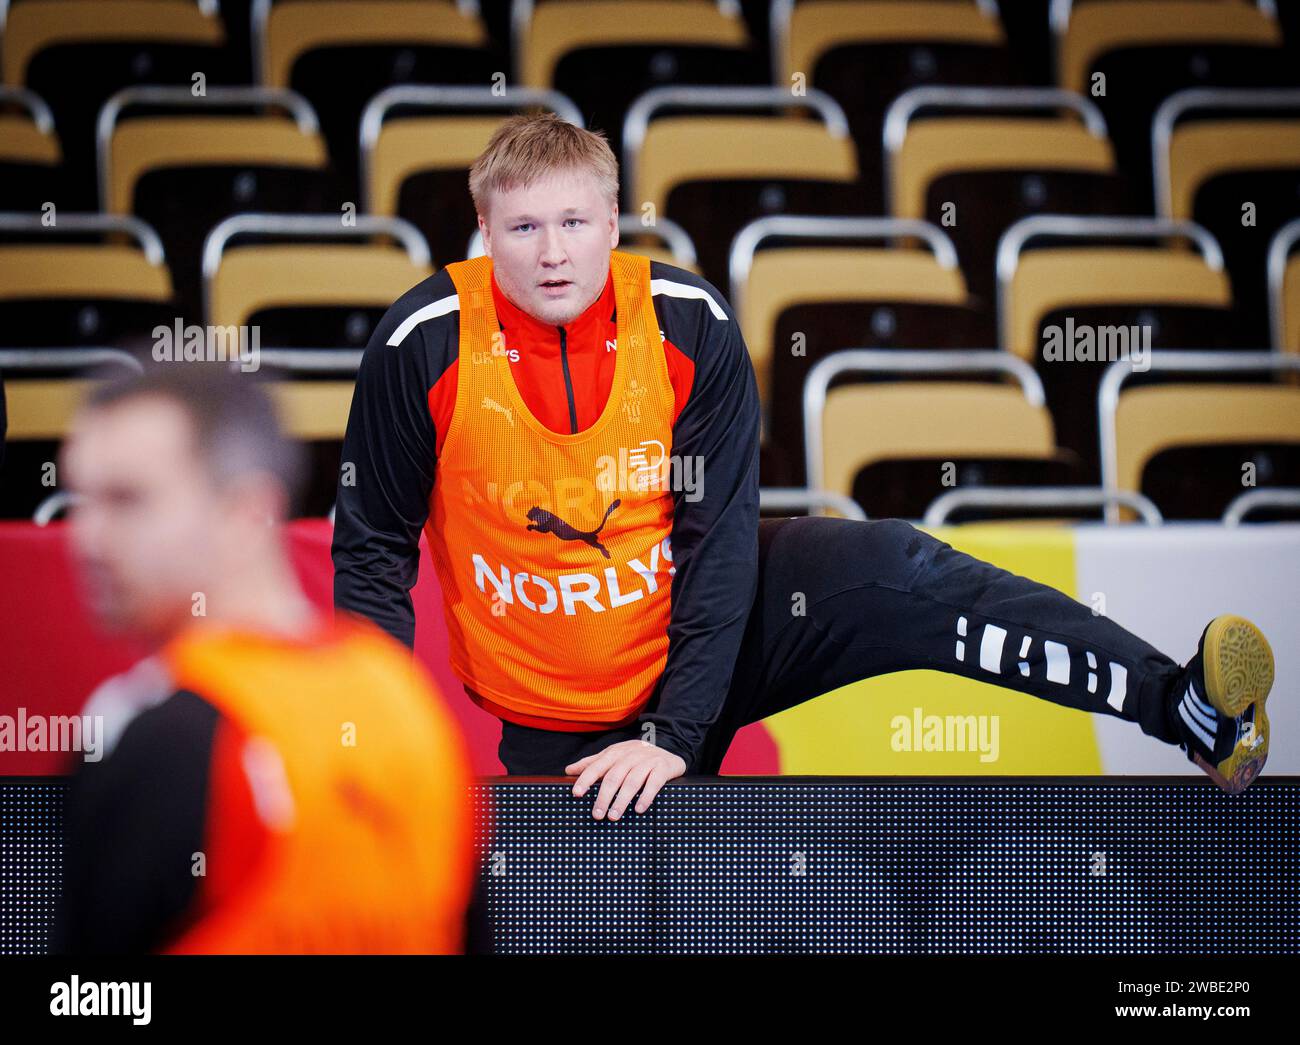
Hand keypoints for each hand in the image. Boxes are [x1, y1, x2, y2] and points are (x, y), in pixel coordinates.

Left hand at [566, 740, 686, 819]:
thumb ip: (592, 763)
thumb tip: (568, 770)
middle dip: (603, 797)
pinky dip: (646, 797)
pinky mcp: (663, 768)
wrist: (668, 750)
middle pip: (613, 776)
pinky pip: (654, 783)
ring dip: (621, 800)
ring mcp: (647, 761)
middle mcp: (630, 755)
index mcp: (616, 753)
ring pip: (632, 781)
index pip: (597, 766)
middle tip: (597, 815)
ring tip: (613, 816)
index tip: (576, 793)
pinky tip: (638, 809)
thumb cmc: (636, 757)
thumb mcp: (614, 756)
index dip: (586, 779)